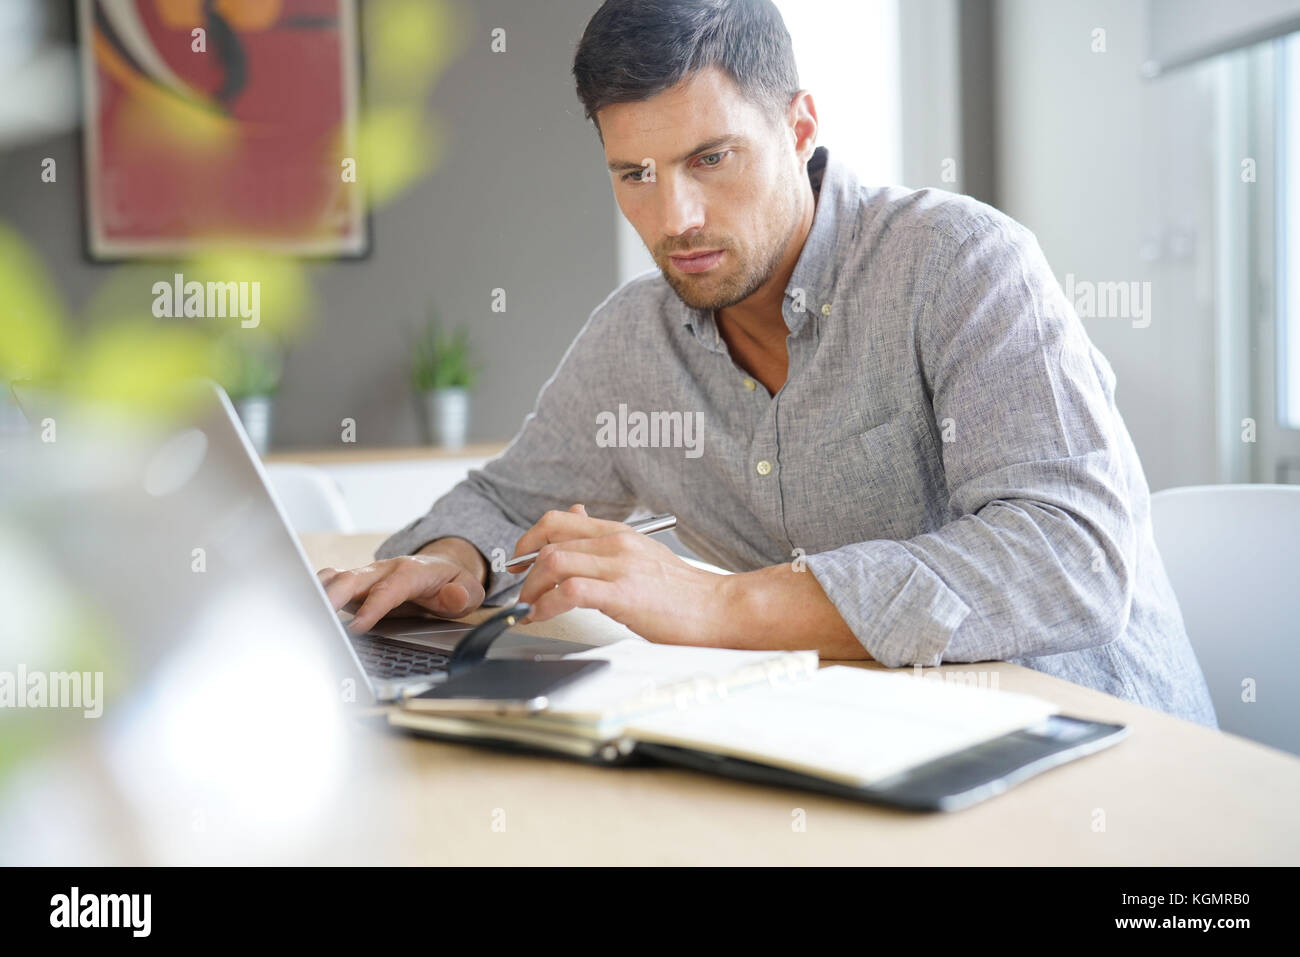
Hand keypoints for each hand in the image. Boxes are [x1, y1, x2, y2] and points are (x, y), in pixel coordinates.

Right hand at [316, 552, 485, 633]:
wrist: (442, 569)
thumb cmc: (450, 583)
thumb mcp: (468, 591)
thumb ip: (462, 595)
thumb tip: (454, 596)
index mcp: (412, 572)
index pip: (390, 588)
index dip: (373, 606)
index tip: (358, 626)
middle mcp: (384, 570)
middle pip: (354, 578)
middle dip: (334, 596)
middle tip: (317, 619)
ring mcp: (366, 576)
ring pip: (337, 578)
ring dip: (318, 592)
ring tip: (301, 613)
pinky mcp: (354, 584)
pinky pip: (330, 583)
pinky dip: (314, 593)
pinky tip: (301, 609)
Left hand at [513, 505, 735, 645]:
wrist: (721, 609)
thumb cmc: (685, 593)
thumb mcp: (643, 556)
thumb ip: (608, 543)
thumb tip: (577, 519)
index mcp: (620, 533)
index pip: (557, 521)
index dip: (527, 540)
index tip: (519, 561)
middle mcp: (617, 543)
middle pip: (549, 540)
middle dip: (523, 568)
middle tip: (520, 591)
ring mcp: (620, 567)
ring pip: (553, 562)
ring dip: (530, 588)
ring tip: (529, 608)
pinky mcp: (623, 595)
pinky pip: (568, 591)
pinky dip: (545, 605)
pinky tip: (542, 617)